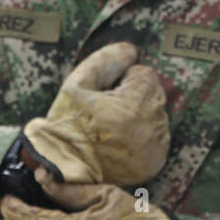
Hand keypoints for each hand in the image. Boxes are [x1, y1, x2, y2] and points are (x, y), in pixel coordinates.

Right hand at [23, 41, 168, 185]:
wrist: (61, 168)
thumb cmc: (67, 122)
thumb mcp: (77, 82)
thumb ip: (106, 60)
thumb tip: (131, 51)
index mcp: (135, 105)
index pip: (145, 74)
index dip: (123, 80)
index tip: (105, 94)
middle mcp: (151, 127)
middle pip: (154, 94)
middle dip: (133, 97)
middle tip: (106, 112)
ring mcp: (155, 148)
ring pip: (157, 115)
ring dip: (140, 115)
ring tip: (112, 128)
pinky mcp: (154, 163)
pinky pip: (157, 137)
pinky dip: (143, 135)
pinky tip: (121, 141)